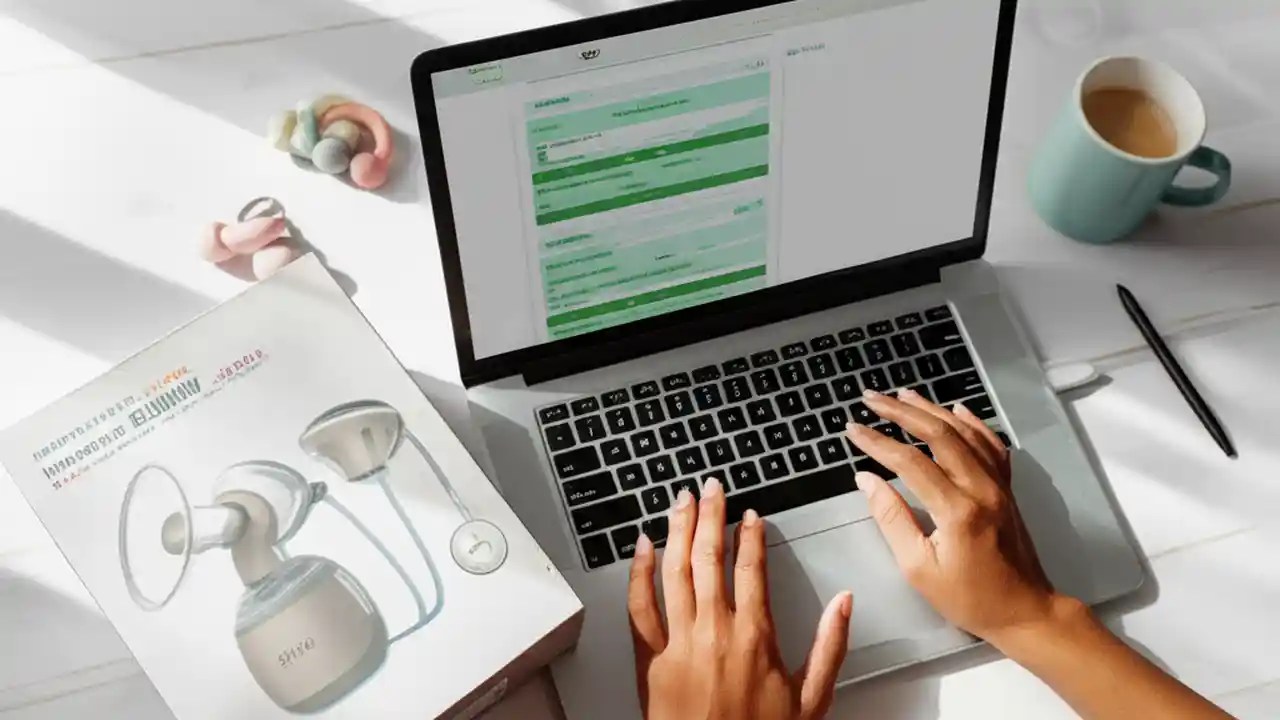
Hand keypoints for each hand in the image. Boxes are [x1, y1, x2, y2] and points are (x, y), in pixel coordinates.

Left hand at [628, 478, 852, 719]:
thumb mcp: (811, 701)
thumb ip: (830, 646)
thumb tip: (844, 603)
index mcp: (754, 637)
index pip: (751, 568)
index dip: (749, 535)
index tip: (748, 515)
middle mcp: (714, 631)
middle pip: (708, 558)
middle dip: (708, 516)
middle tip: (708, 487)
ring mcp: (678, 642)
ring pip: (673, 571)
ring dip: (676, 530)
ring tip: (679, 502)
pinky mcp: (649, 660)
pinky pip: (639, 606)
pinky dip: (638, 572)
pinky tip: (641, 546)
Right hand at [844, 388, 1059, 643]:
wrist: (1025, 610)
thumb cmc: (969, 598)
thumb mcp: (918, 568)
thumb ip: (892, 519)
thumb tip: (867, 480)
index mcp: (957, 510)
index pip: (909, 462)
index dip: (877, 442)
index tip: (853, 429)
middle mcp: (981, 488)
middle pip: (938, 434)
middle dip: (901, 412)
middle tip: (872, 398)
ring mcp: (999, 484)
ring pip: (965, 432)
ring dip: (932, 409)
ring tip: (903, 395)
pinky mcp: (1007, 487)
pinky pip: (991, 444)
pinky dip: (973, 422)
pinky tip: (956, 409)